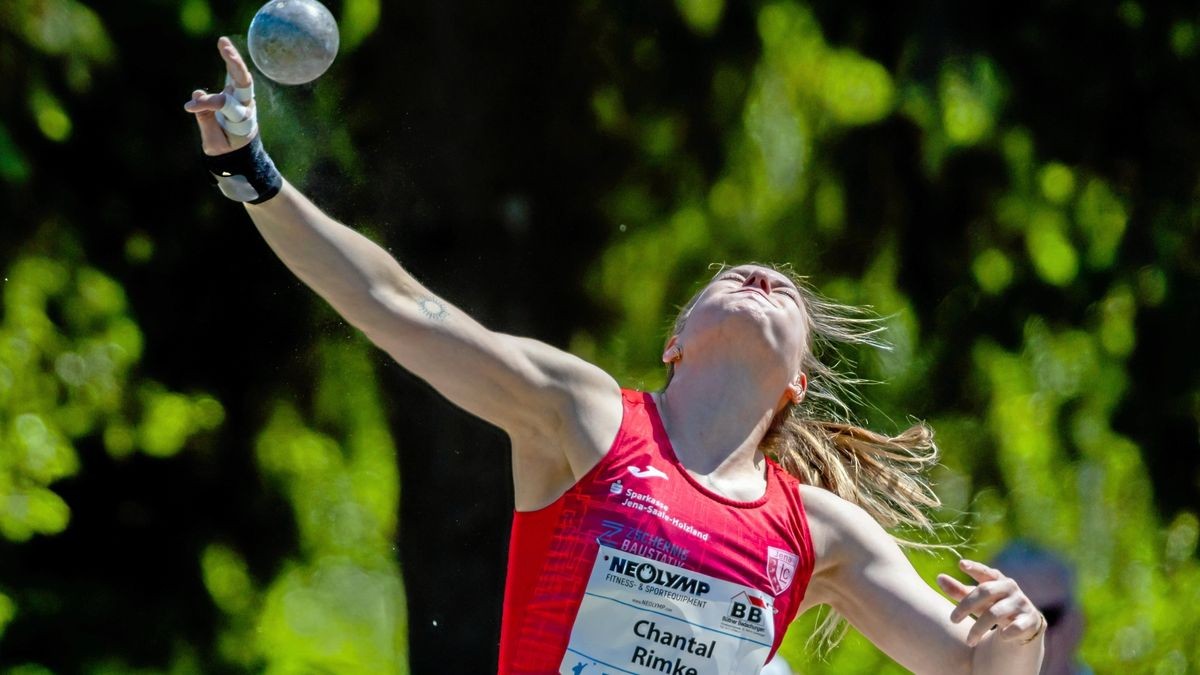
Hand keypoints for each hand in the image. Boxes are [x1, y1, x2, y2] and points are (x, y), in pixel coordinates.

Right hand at [184, 36, 256, 155]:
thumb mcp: (214, 143)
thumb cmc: (225, 147)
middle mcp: (246, 106)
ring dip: (232, 57)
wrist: (239, 149)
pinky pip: (235, 73)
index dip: (207, 103)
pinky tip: (223, 42)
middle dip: (235, 68)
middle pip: (244, 84)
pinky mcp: (236, 91)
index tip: (189, 107)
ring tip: (222, 41)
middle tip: (226, 52)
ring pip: (241, 75)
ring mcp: (243, 97)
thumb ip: (206, 120)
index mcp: (242, 121)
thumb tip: (198, 93)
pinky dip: (230, 58)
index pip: (225, 105)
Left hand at [936, 558, 1045, 646]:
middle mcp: (1010, 588)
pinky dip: (1009, 631)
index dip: (975, 567)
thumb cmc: (993, 607)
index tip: (961, 564)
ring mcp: (1022, 603)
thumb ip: (959, 590)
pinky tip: (1001, 637)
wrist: (1022, 628)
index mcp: (997, 579)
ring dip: (979, 627)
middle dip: (966, 605)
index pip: (985, 572)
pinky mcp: (1031, 621)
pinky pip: (1019, 626)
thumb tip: (939, 578)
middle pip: (986, 591)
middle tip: (952, 619)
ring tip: (968, 641)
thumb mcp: (976, 600)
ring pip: (996, 613)